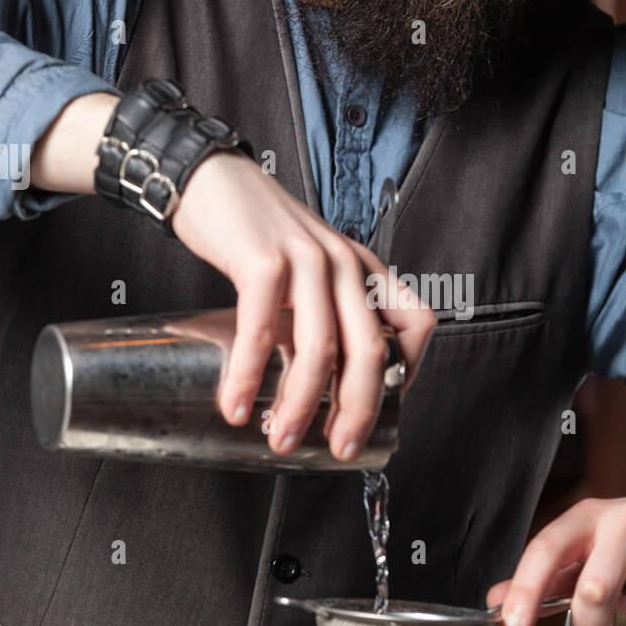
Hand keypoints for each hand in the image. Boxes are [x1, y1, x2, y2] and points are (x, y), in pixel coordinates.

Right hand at [171, 149, 435, 459]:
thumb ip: (320, 313)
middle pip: (373, 351)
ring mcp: (307, 261)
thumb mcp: (308, 269)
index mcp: (362, 268)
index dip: (409, 374)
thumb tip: (314, 384)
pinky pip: (262, 331)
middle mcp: (344, 264)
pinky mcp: (263, 260)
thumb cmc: (255, 231)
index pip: (416, 323)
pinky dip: (249, 375)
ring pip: (321, 349)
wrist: (209, 178)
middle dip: (358, 411)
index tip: (380, 410)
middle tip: (340, 448)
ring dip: (302, 406)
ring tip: (281, 438)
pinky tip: (237, 404)